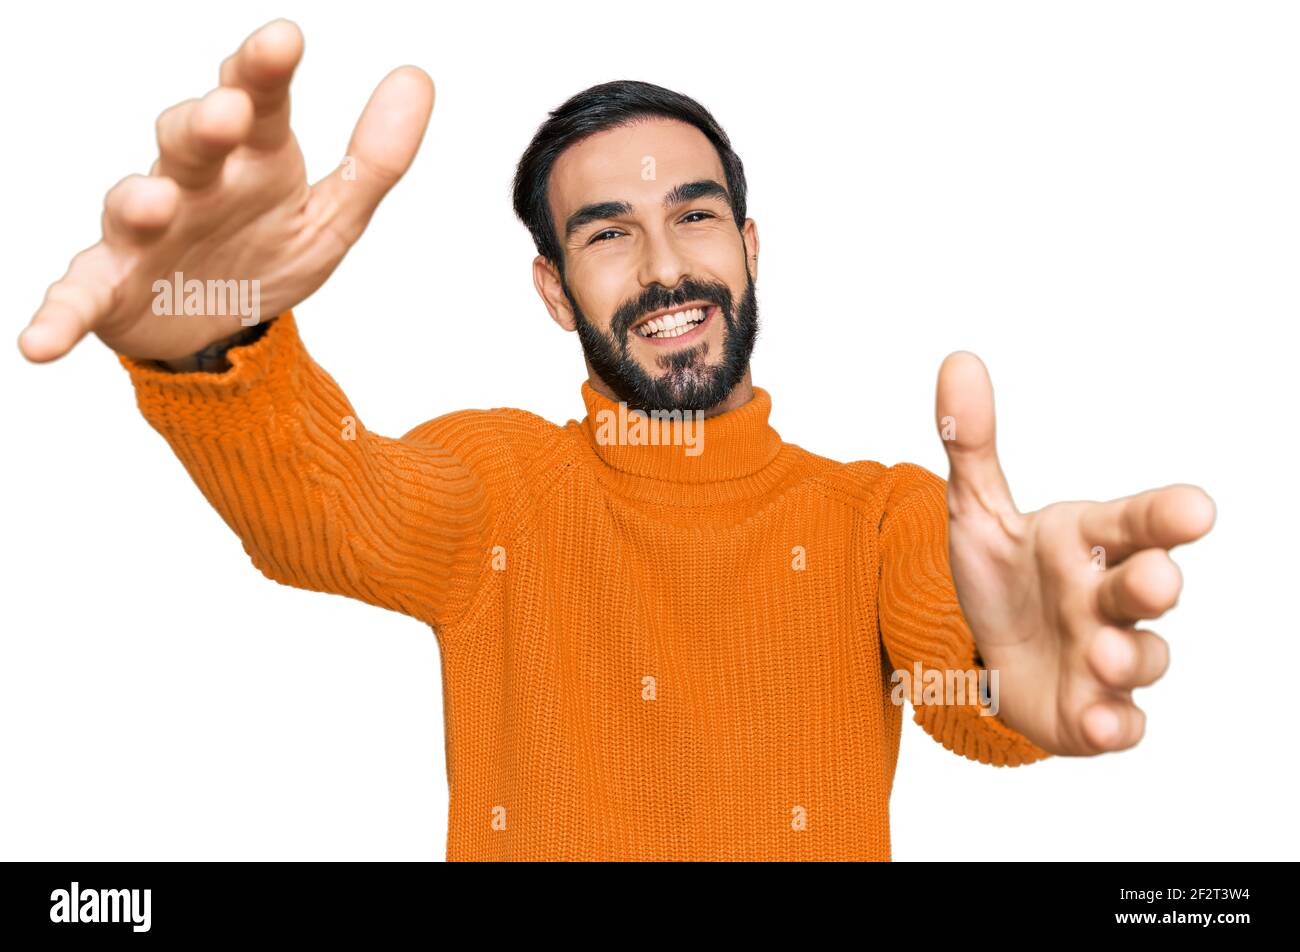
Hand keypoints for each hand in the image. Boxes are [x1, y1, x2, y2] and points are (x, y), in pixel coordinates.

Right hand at [18, 18, 433, 362]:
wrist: (220, 328)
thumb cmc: (267, 253)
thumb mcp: (332, 216)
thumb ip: (374, 160)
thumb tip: (418, 77)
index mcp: (249, 161)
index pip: (256, 103)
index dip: (264, 71)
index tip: (284, 40)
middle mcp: (192, 185)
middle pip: (188, 144)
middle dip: (202, 126)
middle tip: (227, 112)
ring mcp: (144, 236)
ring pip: (132, 206)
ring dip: (138, 203)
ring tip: (154, 203)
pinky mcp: (108, 291)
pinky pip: (76, 299)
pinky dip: (56, 317)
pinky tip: (39, 341)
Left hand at [934, 352, 1215, 755]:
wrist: (993, 651)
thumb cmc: (1005, 574)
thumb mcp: (977, 510)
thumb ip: (971, 443)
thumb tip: (956, 360)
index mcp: (1089, 541)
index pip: (1136, 521)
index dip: (1166, 516)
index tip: (1196, 508)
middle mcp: (1109, 598)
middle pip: (1147, 588)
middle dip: (1155, 584)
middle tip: (1156, 579)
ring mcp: (1109, 658)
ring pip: (1141, 658)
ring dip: (1130, 659)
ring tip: (1105, 656)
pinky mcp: (1096, 713)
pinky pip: (1121, 725)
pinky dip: (1116, 727)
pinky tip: (1101, 725)